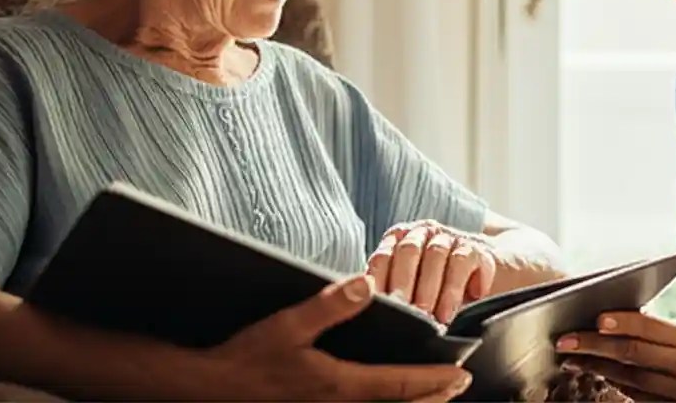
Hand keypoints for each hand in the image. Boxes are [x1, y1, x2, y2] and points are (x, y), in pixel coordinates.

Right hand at [209, 275, 472, 400]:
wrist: (213, 388)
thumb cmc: (247, 357)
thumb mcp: (288, 324)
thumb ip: (329, 304)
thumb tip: (366, 284)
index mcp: (340, 384)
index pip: (400, 384)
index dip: (435, 380)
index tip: (462, 373)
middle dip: (433, 397)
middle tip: (459, 385)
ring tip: (432, 393)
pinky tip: (382, 395)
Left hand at [367, 220, 496, 323]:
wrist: (494, 276)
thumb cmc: (442, 289)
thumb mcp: (414, 291)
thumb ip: (393, 297)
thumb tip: (370, 315)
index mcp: (399, 241)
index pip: (382, 256)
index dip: (378, 282)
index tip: (376, 308)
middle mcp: (422, 233)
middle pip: (408, 252)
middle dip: (403, 286)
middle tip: (403, 316)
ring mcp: (450, 237)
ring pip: (435, 255)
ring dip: (430, 289)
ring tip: (430, 319)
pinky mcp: (476, 248)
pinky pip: (462, 262)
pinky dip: (455, 288)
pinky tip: (451, 312)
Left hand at [556, 311, 675, 401]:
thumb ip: (661, 334)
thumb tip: (616, 321)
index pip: (650, 327)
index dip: (622, 322)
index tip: (596, 319)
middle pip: (633, 354)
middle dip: (595, 346)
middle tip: (566, 342)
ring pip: (631, 380)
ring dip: (598, 368)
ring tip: (574, 359)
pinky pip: (640, 400)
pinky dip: (619, 387)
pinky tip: (601, 376)